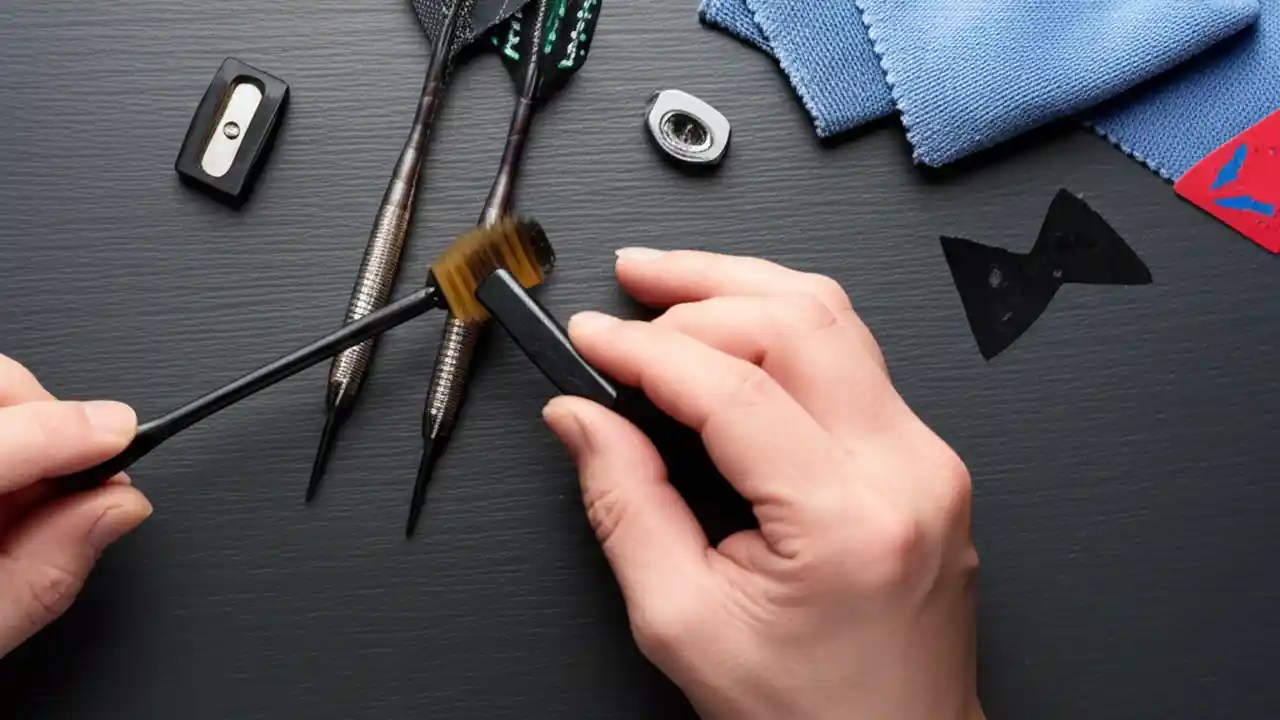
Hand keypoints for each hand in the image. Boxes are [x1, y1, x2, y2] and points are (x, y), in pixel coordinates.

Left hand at [0, 355, 151, 657]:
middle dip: (52, 415)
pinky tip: (7, 491)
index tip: (127, 430)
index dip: (77, 428)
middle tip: (83, 474)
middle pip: (1, 384)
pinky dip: (11, 438)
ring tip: (34, 496)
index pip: (11, 437)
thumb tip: (122, 506)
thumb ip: (53, 569)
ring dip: (31, 427)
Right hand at [543, 250, 981, 719]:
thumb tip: (582, 418)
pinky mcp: (925, 459)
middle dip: (698, 290)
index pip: (732, 388)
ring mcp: (927, 461)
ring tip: (671, 285)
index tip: (592, 339)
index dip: (646, 349)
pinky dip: (783, 328)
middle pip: (797, 322)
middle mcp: (906, 473)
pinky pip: (855, 359)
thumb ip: (624, 506)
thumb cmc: (808, 713)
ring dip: (744, 289)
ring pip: (836, 320)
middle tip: (627, 290)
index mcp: (845, 521)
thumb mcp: (681, 623)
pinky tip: (733, 328)